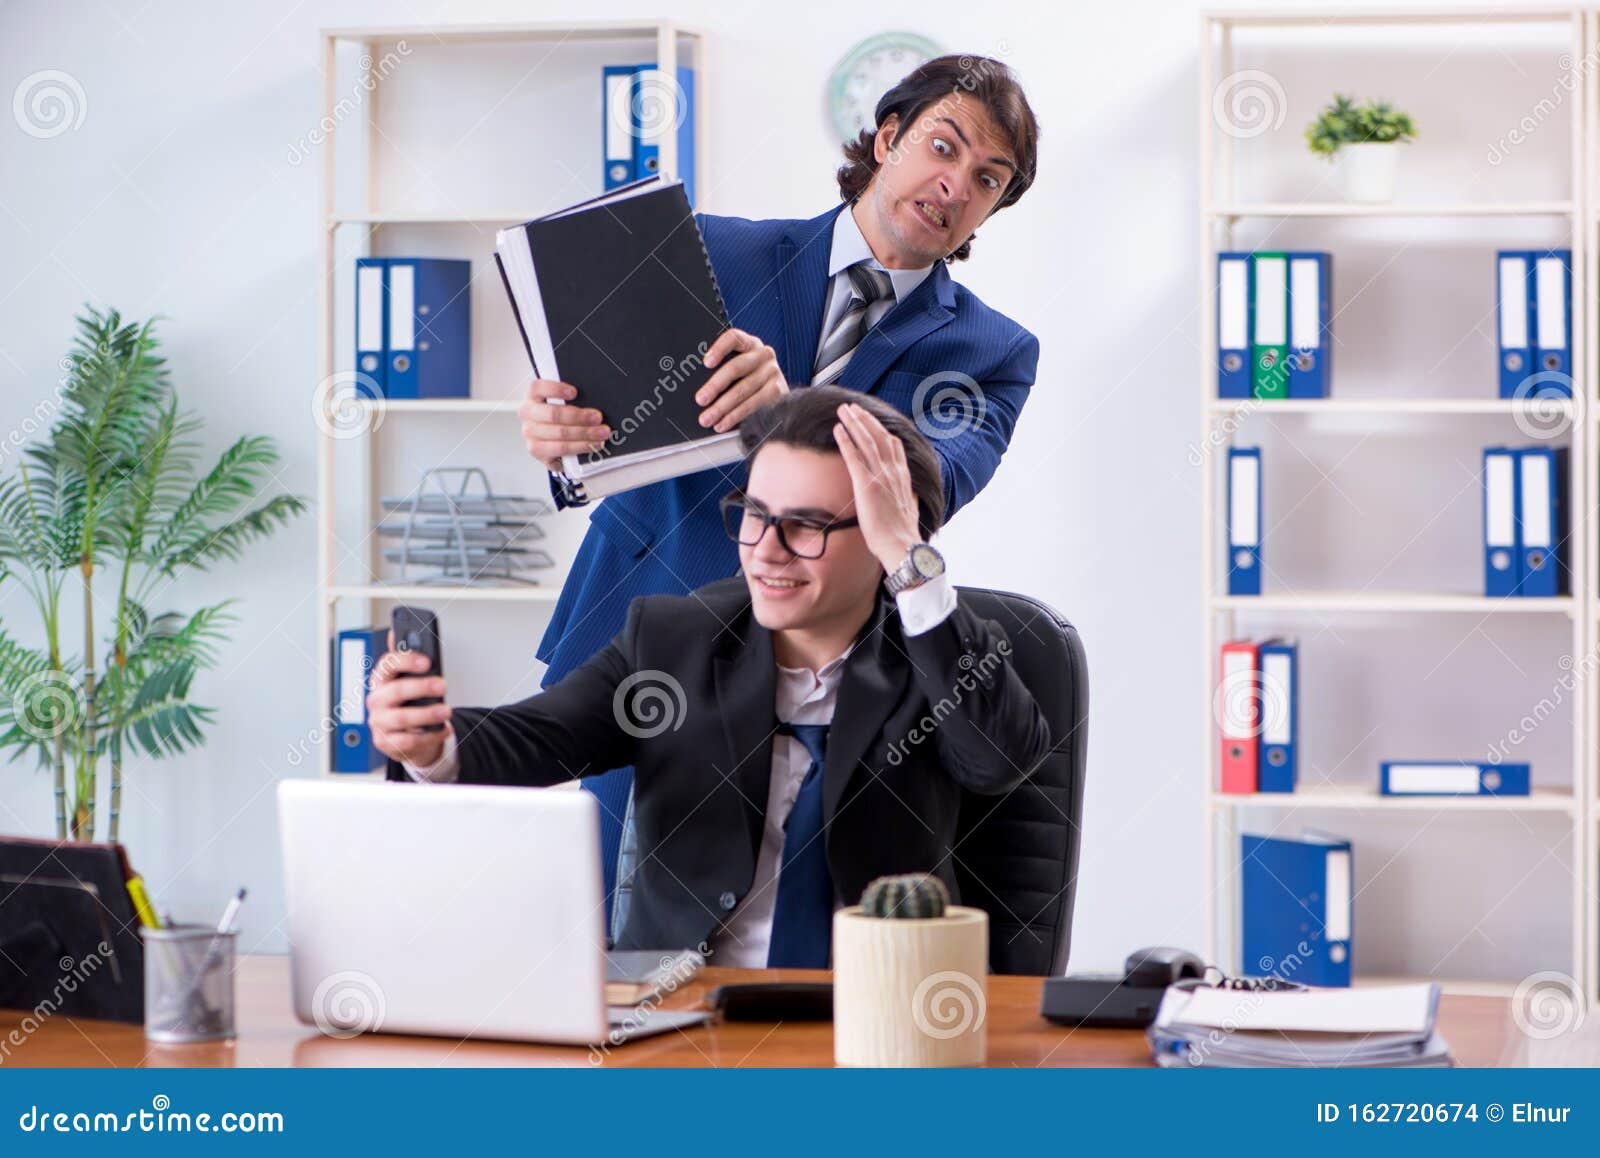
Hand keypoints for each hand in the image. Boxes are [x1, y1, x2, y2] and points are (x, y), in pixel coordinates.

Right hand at [367, 631, 452, 767]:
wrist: (407, 735)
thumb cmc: (410, 702)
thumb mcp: (410, 679)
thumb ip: (408, 659)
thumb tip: (396, 631)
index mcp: (382, 679)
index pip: (387, 664)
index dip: (406, 660)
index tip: (427, 661)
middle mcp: (376, 700)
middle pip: (395, 691)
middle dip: (421, 687)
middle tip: (443, 686)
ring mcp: (379, 722)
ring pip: (400, 718)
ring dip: (426, 714)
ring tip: (446, 711)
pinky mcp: (386, 742)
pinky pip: (407, 742)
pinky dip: (428, 736)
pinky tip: (442, 730)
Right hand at [519, 378, 609, 472]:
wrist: (550, 438)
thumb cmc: (558, 416)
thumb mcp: (562, 403)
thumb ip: (572, 399)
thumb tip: (594, 400)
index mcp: (532, 396)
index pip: (538, 388)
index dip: (556, 389)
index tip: (574, 392)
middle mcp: (528, 415)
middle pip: (553, 414)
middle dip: (579, 416)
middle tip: (597, 417)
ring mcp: (530, 434)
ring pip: (560, 434)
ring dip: (585, 434)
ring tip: (601, 433)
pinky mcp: (537, 451)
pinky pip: (562, 450)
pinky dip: (580, 447)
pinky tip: (592, 444)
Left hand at [696, 328, 786, 432]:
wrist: (776, 393)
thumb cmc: (747, 379)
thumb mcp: (736, 369)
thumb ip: (721, 369)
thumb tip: (695, 383)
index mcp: (749, 343)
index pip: (733, 338)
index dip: (719, 349)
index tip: (706, 363)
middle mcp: (763, 354)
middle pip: (736, 367)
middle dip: (715, 385)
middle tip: (700, 400)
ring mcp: (772, 372)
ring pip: (743, 389)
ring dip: (723, 407)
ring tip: (708, 418)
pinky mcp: (778, 391)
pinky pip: (754, 404)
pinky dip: (736, 416)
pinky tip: (724, 423)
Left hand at [832, 402, 921, 573]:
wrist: (901, 545)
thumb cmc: (903, 534)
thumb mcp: (912, 509)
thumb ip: (911, 497)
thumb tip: (913, 494)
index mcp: (903, 476)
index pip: (893, 444)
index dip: (881, 429)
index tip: (871, 420)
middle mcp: (893, 471)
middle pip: (878, 436)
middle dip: (865, 419)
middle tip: (853, 406)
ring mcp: (880, 476)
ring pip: (866, 441)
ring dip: (854, 423)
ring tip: (844, 410)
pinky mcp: (866, 485)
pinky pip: (854, 456)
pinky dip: (846, 440)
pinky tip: (837, 429)